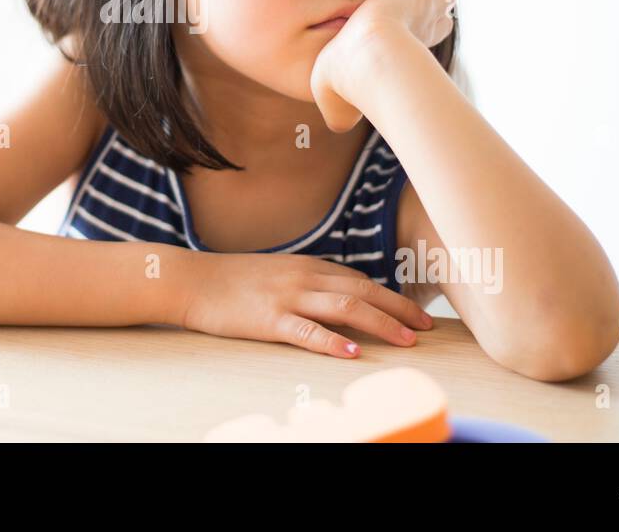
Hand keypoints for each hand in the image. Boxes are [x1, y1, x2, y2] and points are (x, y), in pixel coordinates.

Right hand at [178, 251, 433, 357]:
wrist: (191, 280)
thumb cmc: (231, 280)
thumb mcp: (276, 273)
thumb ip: (306, 282)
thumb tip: (335, 297)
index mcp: (306, 266)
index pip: (359, 280)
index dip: (391, 296)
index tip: (415, 312)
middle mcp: (303, 277)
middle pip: (363, 291)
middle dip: (399, 309)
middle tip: (427, 327)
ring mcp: (287, 297)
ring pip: (346, 307)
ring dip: (382, 323)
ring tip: (407, 340)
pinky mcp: (269, 319)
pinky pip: (308, 331)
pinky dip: (334, 341)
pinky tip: (354, 352)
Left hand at [310, 0, 456, 131]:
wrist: (367, 58)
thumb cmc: (350, 80)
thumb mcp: (336, 103)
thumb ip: (338, 114)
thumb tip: (340, 124)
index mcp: (404, 54)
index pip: (420, 41)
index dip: (415, 33)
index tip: (401, 28)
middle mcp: (421, 30)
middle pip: (440, 15)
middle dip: (431, 7)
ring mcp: (424, 7)